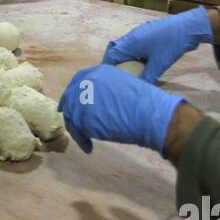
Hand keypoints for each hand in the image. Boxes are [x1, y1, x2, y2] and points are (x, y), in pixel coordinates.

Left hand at [57, 64, 184, 154]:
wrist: (150, 115)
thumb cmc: (145, 104)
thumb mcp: (123, 85)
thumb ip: (106, 90)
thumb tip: (96, 102)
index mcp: (98, 72)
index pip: (78, 81)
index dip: (73, 93)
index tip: (70, 103)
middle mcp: (87, 82)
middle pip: (69, 97)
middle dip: (69, 111)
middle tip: (72, 124)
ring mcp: (83, 99)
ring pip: (71, 115)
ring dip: (77, 129)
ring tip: (86, 140)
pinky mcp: (83, 117)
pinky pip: (76, 130)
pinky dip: (81, 140)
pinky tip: (89, 147)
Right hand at [101, 6, 212, 81]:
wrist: (188, 27)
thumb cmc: (171, 44)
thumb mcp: (159, 64)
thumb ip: (148, 77)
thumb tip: (140, 89)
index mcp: (131, 42)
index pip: (112, 55)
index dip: (108, 67)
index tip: (107, 78)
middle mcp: (132, 36)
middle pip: (116, 50)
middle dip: (115, 63)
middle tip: (117, 76)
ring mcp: (140, 33)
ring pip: (127, 47)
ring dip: (125, 58)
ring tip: (128, 72)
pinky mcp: (148, 33)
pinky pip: (135, 45)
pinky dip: (134, 54)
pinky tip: (142, 63)